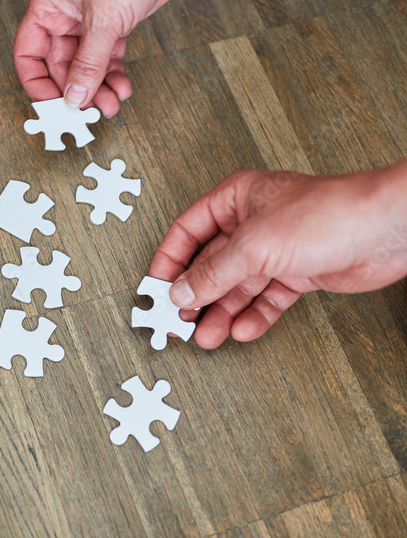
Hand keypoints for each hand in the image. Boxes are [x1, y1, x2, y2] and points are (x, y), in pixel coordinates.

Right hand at [14, 0, 191, 116]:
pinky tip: (121, 87)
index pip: (29, 54)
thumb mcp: (104, 19)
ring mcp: (90, 21)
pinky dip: (114, 76)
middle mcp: (65, 15)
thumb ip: (88, 62)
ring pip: (85, 66)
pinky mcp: (114, 24)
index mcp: (49, 6)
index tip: (53, 105)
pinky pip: (106, 59)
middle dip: (77, 90)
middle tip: (89, 111)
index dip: (37, 83)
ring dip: (98, 88)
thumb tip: (74, 95)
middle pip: (59, 66)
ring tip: (110, 104)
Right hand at [148, 164, 406, 348]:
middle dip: (196, 296)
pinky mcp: (298, 273)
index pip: (187, 232)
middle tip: (178, 323)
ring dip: (221, 313)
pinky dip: (253, 316)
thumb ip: (212, 273)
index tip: (155, 289)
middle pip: (210, 264)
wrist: (387, 230)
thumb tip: (180, 294)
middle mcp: (252, 224)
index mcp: (235, 200)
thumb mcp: (253, 245)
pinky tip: (241, 331)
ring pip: (237, 287)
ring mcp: (276, 250)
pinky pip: (266, 299)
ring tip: (207, 337)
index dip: (169, 261)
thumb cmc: (328, 215)